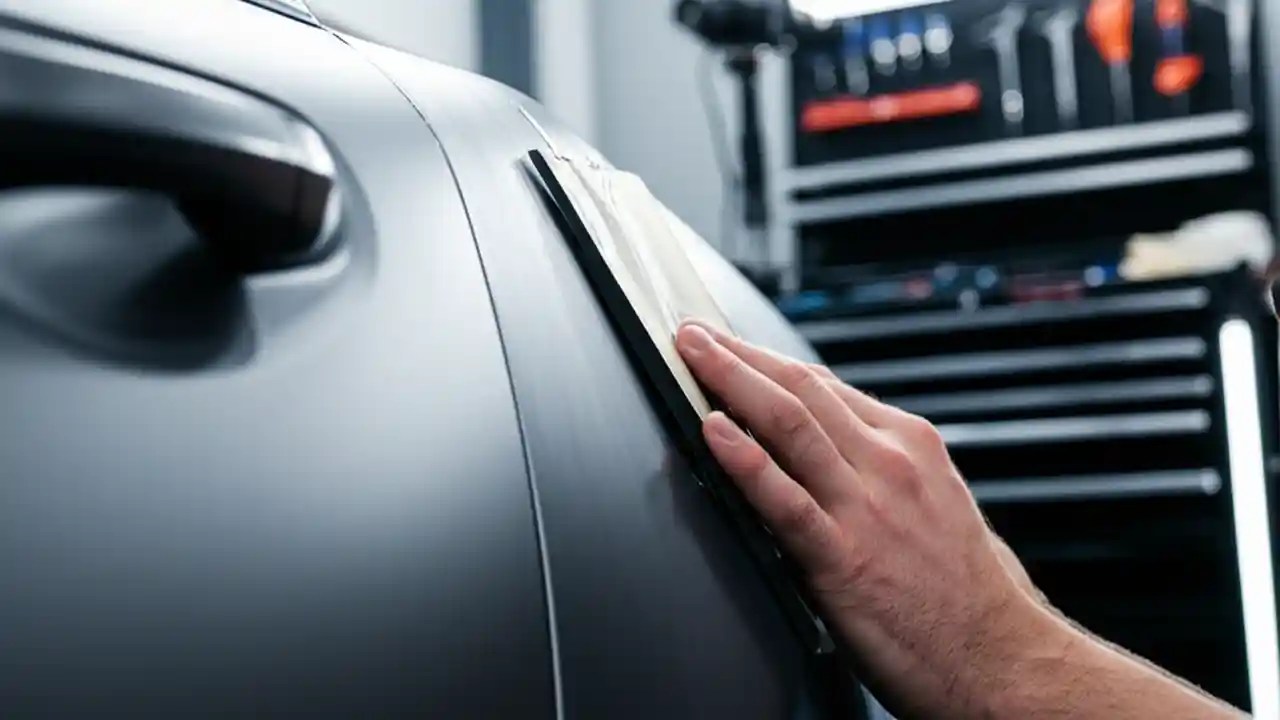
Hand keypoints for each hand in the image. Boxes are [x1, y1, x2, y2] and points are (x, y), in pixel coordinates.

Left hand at [674, 323, 1055, 718]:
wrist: (1002, 661)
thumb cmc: (968, 593)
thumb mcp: (937, 503)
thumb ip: (887, 472)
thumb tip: (838, 453)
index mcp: (912, 446)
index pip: (826, 386)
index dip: (769, 360)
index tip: (733, 346)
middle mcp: (890, 464)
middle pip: (801, 389)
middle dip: (740, 355)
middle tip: (694, 334)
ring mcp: (867, 507)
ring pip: (789, 423)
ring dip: (731, 381)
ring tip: (691, 354)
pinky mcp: (844, 558)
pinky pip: (785, 499)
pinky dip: (745, 460)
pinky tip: (713, 431)